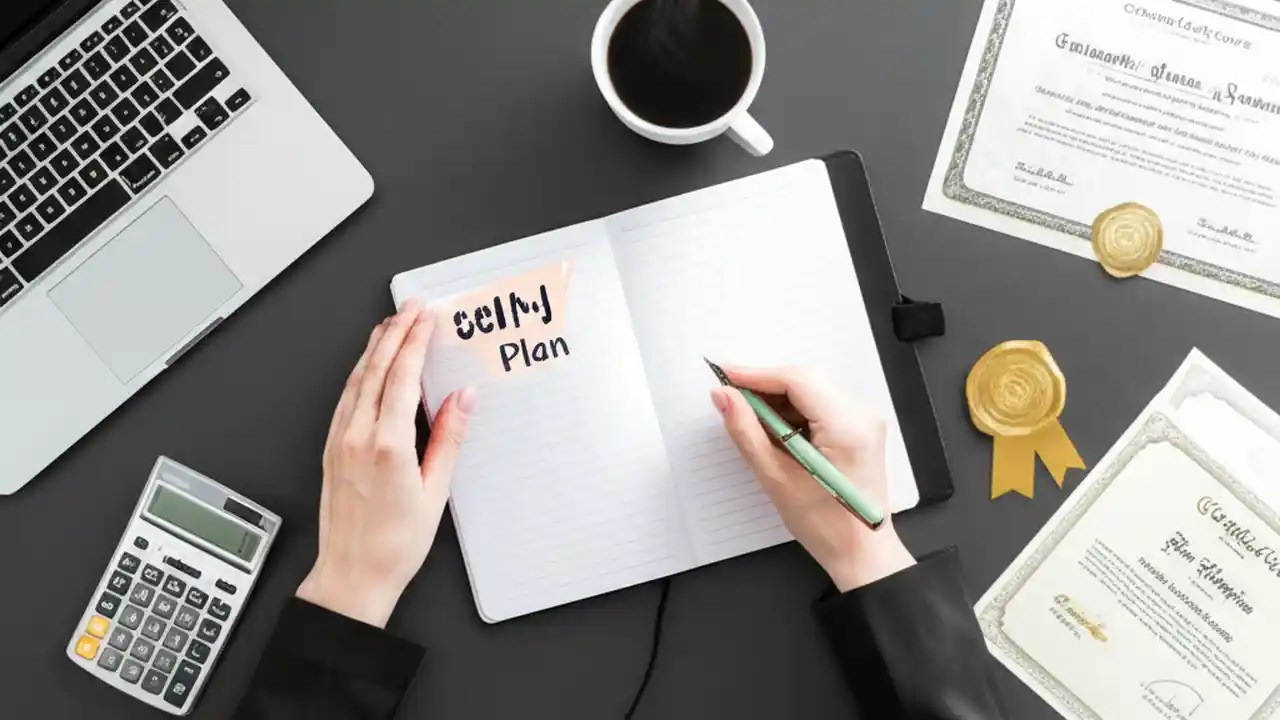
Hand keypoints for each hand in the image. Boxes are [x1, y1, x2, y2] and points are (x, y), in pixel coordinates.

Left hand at [297, 301, 474, 627]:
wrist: (352, 576)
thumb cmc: (393, 545)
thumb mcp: (435, 491)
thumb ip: (449, 438)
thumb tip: (462, 399)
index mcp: (386, 444)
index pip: (402, 376)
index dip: (415, 341)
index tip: (426, 317)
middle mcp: (356, 436)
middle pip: (376, 369)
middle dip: (395, 333)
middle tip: (410, 308)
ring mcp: (339, 441)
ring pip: (356, 380)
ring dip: (374, 348)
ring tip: (389, 326)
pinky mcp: (331, 450)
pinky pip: (344, 399)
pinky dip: (359, 374)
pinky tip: (367, 368)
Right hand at [710, 366, 913, 591]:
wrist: (862, 553)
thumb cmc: (826, 526)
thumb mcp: (776, 478)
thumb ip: (746, 431)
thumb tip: (724, 397)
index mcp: (847, 427)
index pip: (797, 380)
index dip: (757, 375)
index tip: (725, 376)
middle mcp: (862, 416)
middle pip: (804, 383)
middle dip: (765, 389)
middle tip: (730, 400)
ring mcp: (864, 421)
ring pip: (810, 393)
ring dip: (778, 403)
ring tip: (750, 423)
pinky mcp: (859, 429)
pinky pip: (820, 408)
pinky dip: (793, 415)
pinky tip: (774, 433)